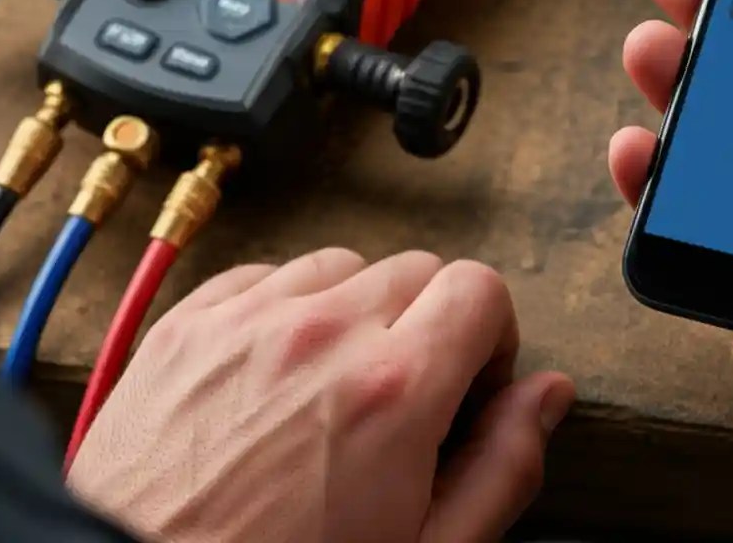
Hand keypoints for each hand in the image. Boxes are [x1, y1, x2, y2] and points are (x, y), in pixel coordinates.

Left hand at [67, 249, 574, 542]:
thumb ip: (502, 466)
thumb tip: (544, 396)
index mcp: (391, 392)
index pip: (480, 288)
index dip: (491, 336)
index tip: (470, 380)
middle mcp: (319, 335)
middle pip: (417, 269)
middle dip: (430, 324)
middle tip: (408, 396)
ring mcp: (245, 322)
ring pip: (343, 264)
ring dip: (358, 311)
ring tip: (338, 385)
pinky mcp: (188, 325)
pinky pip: (265, 275)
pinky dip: (287, 309)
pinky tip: (280, 371)